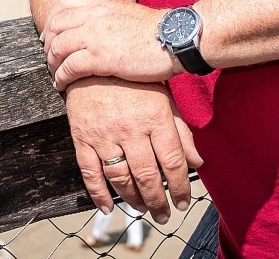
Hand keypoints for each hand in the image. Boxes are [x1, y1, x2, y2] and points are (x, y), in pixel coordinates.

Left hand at [41, 0, 178, 89]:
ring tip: (55, 75)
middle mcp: (93, 15)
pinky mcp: (99, 57)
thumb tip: (98, 26)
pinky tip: (61, 85)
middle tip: (49, 59)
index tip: (49, 37)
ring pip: (58, 48)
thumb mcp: (126, 12)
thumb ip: (107, 15)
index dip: (51, 22)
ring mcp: (94, 35)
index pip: (63, 6)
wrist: (175, 39)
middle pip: (55, 27)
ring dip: (51, 64)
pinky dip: (60, 77)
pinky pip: (69, 67)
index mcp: (100, 3)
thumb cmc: (156, 31)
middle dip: (48, 45)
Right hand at [63, 77, 201, 224]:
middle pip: (147, 176)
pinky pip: (90, 173)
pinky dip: (98, 195)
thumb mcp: (163, 99)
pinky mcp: (82, 138)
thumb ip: (181, 131)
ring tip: (141, 208)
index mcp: (154, 117)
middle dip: (157, 201)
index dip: (180, 187)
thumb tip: (197, 162)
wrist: (92, 63)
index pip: (172, 162)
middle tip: (163, 215)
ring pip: (120, 179)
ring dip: (132, 200)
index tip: (182, 202)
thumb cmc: (132, 82)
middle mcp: (130, 129)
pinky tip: (108, 208)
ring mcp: (104, 135)